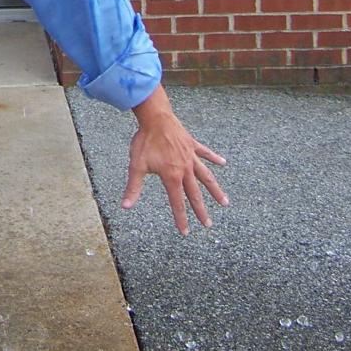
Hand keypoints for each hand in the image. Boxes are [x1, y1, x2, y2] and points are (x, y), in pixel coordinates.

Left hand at [123, 86, 228, 234]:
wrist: (155, 118)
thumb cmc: (145, 141)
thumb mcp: (136, 166)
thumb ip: (133, 187)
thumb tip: (125, 205)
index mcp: (172, 176)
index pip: (177, 203)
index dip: (181, 219)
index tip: (186, 232)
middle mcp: (185, 169)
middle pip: (195, 194)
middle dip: (201, 211)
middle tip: (208, 225)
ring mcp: (190, 157)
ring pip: (206, 177)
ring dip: (215, 190)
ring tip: (225, 202)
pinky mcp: (192, 145)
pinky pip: (205, 153)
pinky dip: (214, 158)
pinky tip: (223, 162)